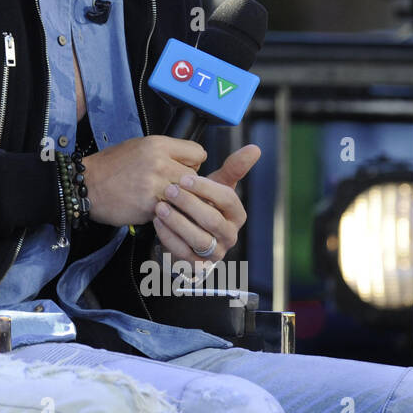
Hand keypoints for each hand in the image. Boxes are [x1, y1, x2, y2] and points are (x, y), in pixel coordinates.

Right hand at [83, 135, 206, 227]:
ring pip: (186, 197)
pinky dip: (164, 213)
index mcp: (157, 144)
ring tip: (160, 199)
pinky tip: (149, 207)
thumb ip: (164, 152)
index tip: (181, 169)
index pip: (198, 153)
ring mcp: (156, 185)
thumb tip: (186, 163)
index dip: (192, 163)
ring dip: (177, 202)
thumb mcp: (137, 147)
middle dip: (186, 185)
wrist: (86, 185)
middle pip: (196, 178)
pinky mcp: (151, 206)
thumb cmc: (109, 167)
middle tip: (170, 188)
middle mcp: (159, 163)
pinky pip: (171, 211)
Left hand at [152, 144, 260, 264]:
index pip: (227, 199)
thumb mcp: (216, 185)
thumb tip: (255, 148)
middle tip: (169, 189)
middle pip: (212, 220)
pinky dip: (168, 237)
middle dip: (189, 204)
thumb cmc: (204, 203)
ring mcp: (215, 253)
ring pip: (198, 239)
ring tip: (160, 206)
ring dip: (177, 222)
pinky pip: (183, 253)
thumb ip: (233, 168)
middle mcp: (230, 235)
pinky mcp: (198, 265)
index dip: (206, 188)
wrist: (187, 230)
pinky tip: (157, 221)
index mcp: (237, 214)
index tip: (184, 177)